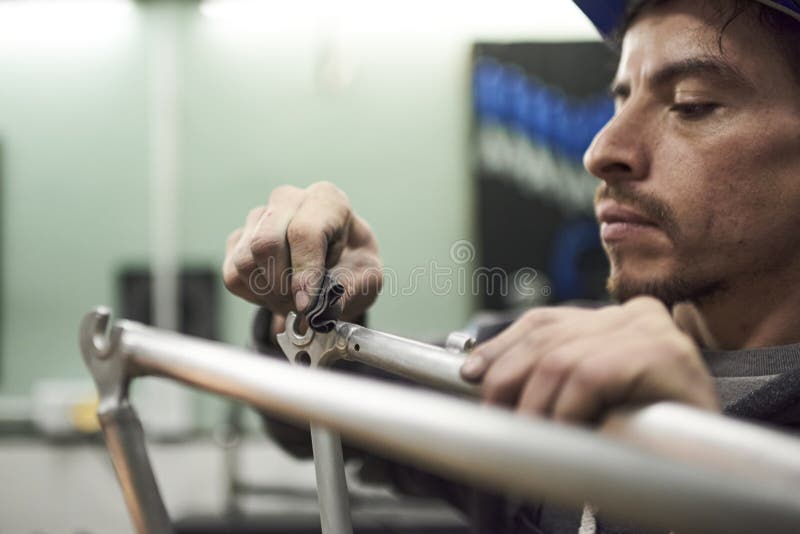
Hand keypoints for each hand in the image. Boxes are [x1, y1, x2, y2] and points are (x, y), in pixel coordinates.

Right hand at [223, 182, 381, 320]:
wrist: (336, 269)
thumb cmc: (353, 266)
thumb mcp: (367, 279)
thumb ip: (351, 291)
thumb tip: (319, 308)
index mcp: (326, 200)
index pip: (305, 232)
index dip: (304, 273)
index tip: (307, 304)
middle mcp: (288, 200)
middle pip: (266, 243)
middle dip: (283, 286)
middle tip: (301, 306)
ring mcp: (259, 217)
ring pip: (246, 261)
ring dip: (270, 294)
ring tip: (294, 299)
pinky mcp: (238, 240)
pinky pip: (233, 274)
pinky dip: (254, 295)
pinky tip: (277, 293)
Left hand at [460, 297, 718, 422]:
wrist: (711, 458)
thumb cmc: (648, 426)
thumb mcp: (591, 391)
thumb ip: (554, 370)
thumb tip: (486, 374)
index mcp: (615, 317)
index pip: (542, 321)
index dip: (501, 348)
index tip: (474, 373)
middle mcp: (633, 314)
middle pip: (545, 338)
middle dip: (508, 380)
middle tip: (497, 417)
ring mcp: (650, 329)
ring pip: (561, 360)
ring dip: (536, 406)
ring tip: (531, 434)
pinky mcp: (663, 353)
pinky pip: (591, 376)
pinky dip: (569, 407)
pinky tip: (567, 428)